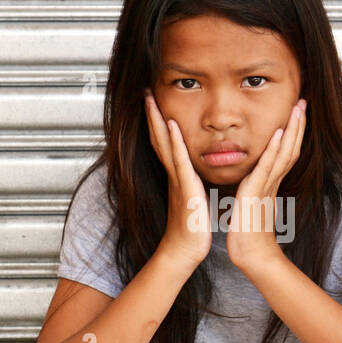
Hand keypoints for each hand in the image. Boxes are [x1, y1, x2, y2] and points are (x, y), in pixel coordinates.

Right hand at [143, 90, 211, 269]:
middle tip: (145, 91)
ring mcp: (177, 180)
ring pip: (165, 144)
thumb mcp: (192, 200)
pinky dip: (174, 142)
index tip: (155, 101)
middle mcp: (173, 174)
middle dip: (152, 114)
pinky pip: (178, 161)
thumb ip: (192, 185)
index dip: (159, 121)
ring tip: (151, 98)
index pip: (166, 143)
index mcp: (178, 176)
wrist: (185, 251)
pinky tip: (171, 125)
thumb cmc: (191, 230)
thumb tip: (196, 175)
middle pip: (159, 137)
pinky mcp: (185, 189)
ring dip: (157, 120)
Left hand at [225, 97, 305, 274]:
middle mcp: (272, 182)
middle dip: (298, 124)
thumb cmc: (250, 236)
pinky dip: (273, 150)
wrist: (252, 256)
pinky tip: (278, 134)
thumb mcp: (252, 206)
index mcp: (270, 184)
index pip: (285, 152)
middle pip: (291, 147)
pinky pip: (267, 168)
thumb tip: (252, 185)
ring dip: (292, 129)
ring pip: (284, 153)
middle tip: (303, 101)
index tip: (296, 113)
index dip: (292, 132)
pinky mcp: (256, 193)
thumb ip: (254, 192)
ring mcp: (267, 187)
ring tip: (298, 108)